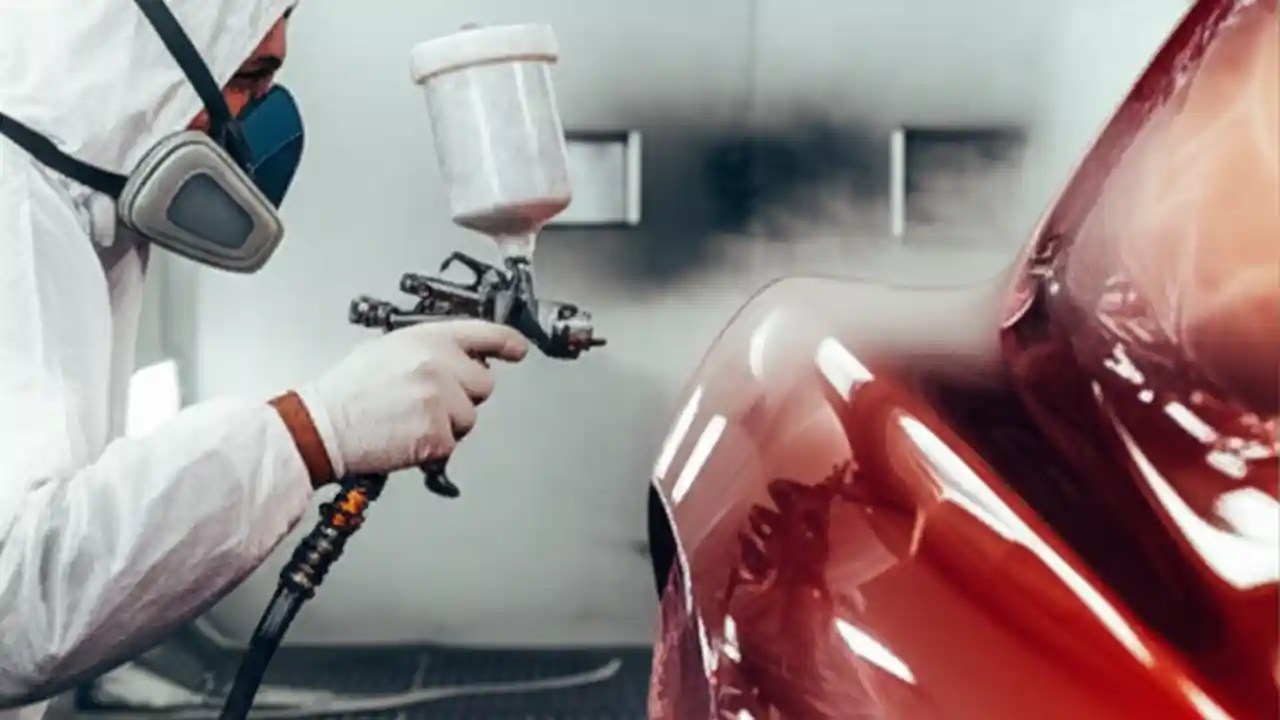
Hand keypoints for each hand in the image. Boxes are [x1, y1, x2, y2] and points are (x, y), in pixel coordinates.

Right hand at [297, 320, 528, 477]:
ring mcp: (442, 400)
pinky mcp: (438, 434)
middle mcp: (440, 365)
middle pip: (484, 384)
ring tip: (410, 419)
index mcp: (427, 339)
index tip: (519, 348)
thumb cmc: (348, 390)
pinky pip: (452, 443)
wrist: (324, 424)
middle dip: (465, 395)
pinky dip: (433, 446)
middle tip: (429, 401)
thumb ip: (428, 349)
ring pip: (470, 417)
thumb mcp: (387, 349)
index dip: (506, 342)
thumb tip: (456, 359)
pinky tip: (405, 436)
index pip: (483, 334)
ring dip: (449, 423)